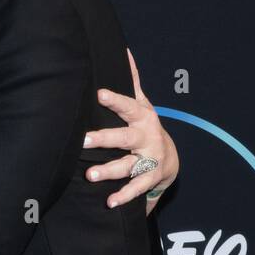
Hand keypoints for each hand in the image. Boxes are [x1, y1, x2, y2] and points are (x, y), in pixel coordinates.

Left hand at [82, 49, 178, 212]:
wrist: (171, 160)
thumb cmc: (146, 127)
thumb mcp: (142, 104)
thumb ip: (131, 81)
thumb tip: (124, 51)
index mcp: (142, 117)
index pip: (127, 106)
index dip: (114, 100)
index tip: (99, 93)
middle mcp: (146, 138)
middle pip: (124, 137)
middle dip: (104, 139)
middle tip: (83, 140)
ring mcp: (149, 159)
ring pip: (128, 166)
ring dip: (110, 171)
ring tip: (90, 175)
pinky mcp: (150, 179)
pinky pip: (136, 189)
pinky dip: (124, 197)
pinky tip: (110, 203)